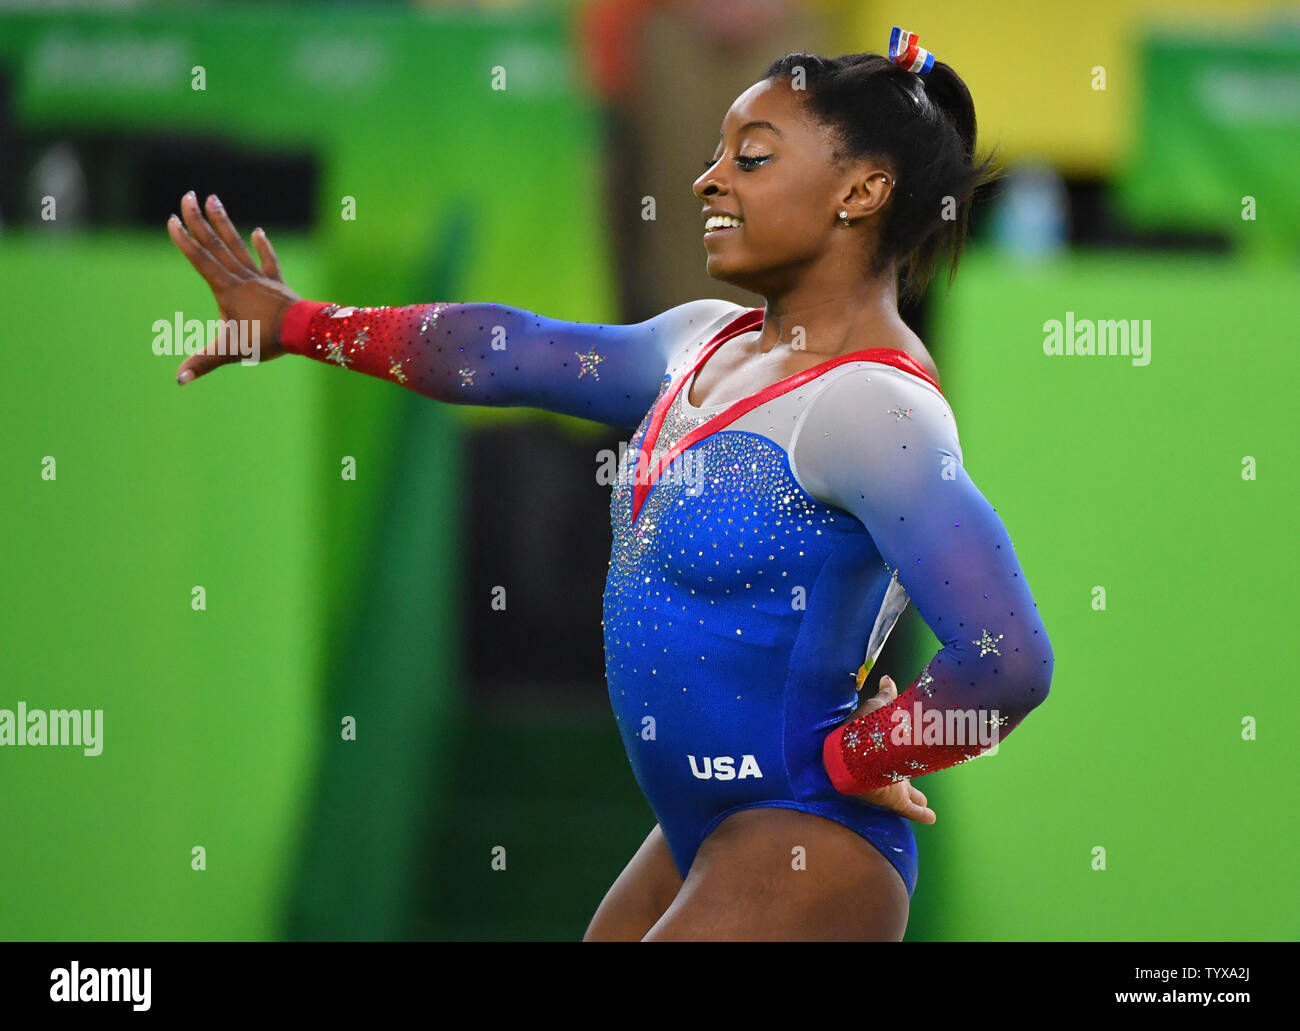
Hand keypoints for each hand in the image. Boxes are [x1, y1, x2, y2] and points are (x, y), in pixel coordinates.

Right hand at [167, 190, 300, 383]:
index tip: (172, 219)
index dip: (185, 240)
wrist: (304, 332)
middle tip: (188, 195)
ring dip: (224, 223)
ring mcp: (260, 278)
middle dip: (199, 220)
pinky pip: (269, 261)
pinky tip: (258, 231)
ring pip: (238, 246)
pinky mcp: (277, 283)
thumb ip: (203, 363)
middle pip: (216, 244)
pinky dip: (263, 246)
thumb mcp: (230, 351)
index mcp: (226, 290)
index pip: (201, 260)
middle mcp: (241, 278)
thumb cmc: (266, 341)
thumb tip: (179, 379)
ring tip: (214, 198)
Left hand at [847, 675, 935, 824]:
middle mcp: (886, 767)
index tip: (913, 750)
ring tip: (925, 804)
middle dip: (909, 782)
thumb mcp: (877, 708)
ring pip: (907, 794)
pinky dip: (921, 815)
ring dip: (917, 799)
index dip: (903, 750)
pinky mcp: (894, 800)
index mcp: (882, 747)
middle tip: (919, 786)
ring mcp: (891, 786)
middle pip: (901, 776)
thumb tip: (888, 678)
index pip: (894, 750)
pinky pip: (910, 810)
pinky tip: (931, 819)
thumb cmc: (864, 729)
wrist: (854, 757)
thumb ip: (884, 696)